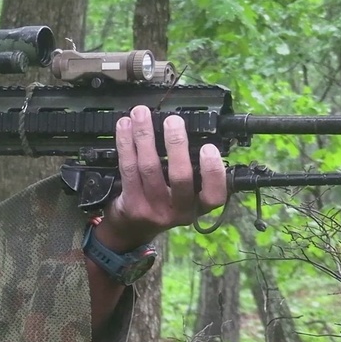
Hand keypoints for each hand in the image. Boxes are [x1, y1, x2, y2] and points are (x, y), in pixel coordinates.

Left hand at [95, 105, 226, 251]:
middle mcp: (178, 211)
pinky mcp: (132, 204)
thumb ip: (193, 172)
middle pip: (180, 177)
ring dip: (145, 136)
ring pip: (149, 168)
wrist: (133, 227)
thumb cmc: (164, 203)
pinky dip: (126, 144)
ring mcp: (154, 209)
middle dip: (176, 144)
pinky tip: (125, 127)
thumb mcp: (185, 196)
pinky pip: (128, 168)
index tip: (209, 147)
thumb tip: (190, 131)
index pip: (215, 195)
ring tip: (141, 114)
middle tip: (172, 121)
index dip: (213, 171)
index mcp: (198, 206)